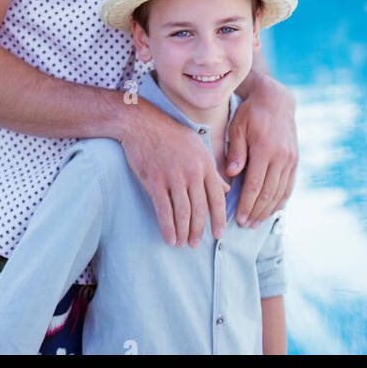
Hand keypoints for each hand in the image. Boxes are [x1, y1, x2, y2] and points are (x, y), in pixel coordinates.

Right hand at [119, 98, 228, 246]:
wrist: (141, 123)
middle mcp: (191, 172)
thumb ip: (211, 169)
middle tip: (196, 244)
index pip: (216, 198)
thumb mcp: (196, 146)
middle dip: (199, 230)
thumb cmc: (170, 134)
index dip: (219, 219)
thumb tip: (225, 189)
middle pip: (200, 209)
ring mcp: (173, 177)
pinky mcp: (155, 181)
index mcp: (205, 164)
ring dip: (184, 232)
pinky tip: (170, 238)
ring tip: (183, 243)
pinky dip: (168, 227)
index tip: (219, 234)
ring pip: (183, 213)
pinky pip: (164, 210)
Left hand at [226, 75, 297, 226]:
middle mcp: (281, 158)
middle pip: (269, 193)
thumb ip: (236, 151)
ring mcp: (291, 160)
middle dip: (256, 212)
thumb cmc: (251, 114)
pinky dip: (280, 201)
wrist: (276, 101)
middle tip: (245, 225)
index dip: (246, 204)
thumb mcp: (238, 127)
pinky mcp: (295, 161)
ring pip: (280, 193)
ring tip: (256, 222)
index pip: (255, 185)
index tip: (238, 218)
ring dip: (268, 210)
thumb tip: (232, 174)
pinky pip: (288, 186)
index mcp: (265, 150)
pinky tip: (271, 210)